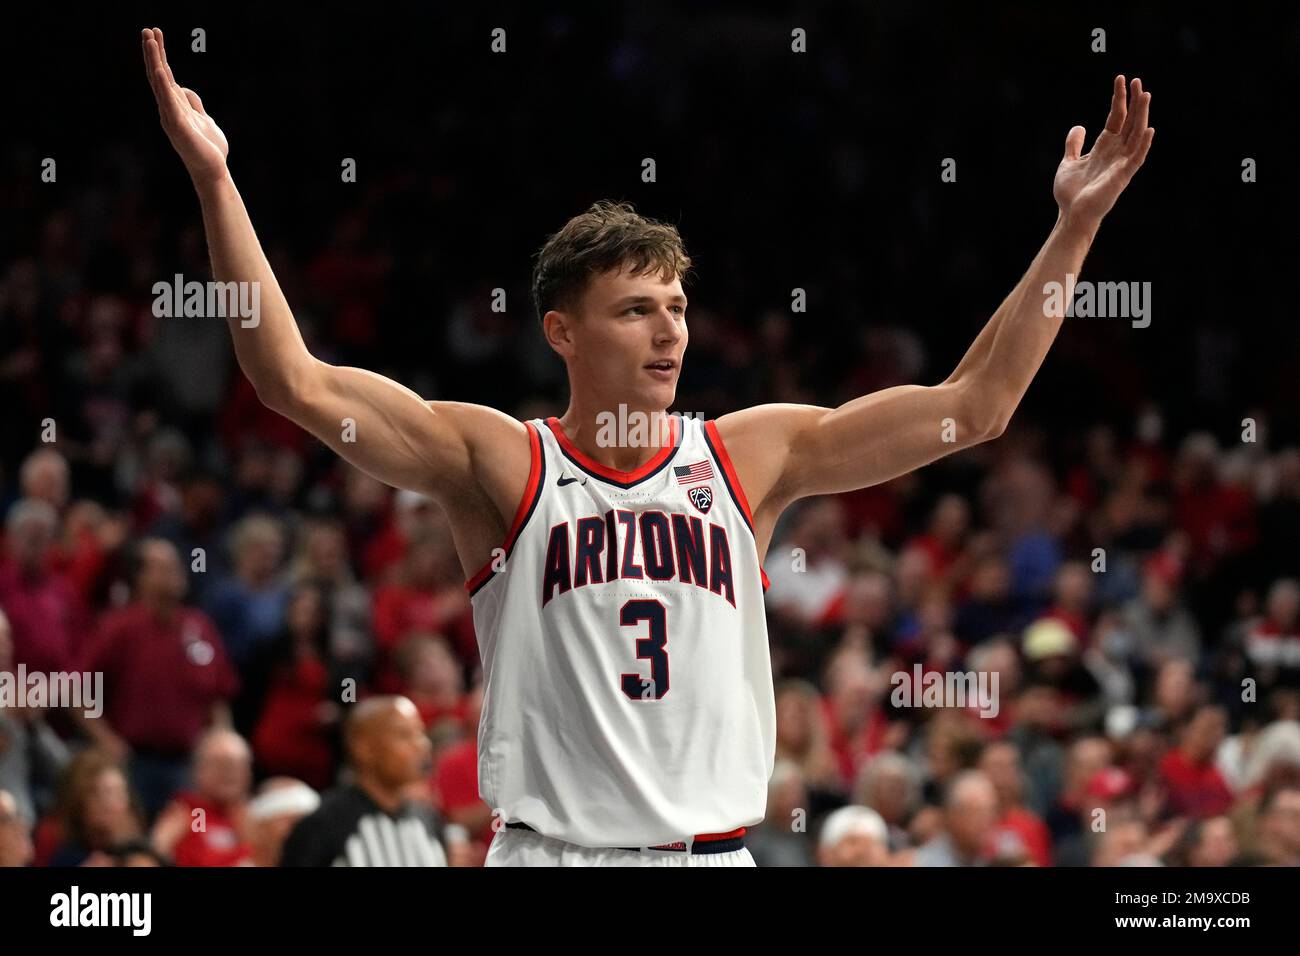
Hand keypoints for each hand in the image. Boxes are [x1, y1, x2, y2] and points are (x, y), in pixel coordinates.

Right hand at [141, 27, 229, 185]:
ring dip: (155, 61)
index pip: (165, 75)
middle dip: (153, 52)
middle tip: (147, 30)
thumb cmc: (208, 148)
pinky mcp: (180, 127)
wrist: (213, 171)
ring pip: (160, 85)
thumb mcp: (204, 119)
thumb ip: (193, 104)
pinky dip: (164, 86)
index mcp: (175, 106)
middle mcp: (169, 110)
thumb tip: (183, 88)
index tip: (156, 34)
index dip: (160, 54)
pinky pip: (169, 103)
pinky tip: (161, 70)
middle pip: (158, 76)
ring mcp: (172, 118)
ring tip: (150, 41)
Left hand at [1053, 75, 1153, 232]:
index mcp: (1105, 147)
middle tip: (1138, 80)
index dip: (1119, 99)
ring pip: (1136, 134)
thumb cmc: (1071, 192)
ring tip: (1146, 95)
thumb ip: (1074, 145)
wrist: (1070, 214)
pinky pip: (1136, 158)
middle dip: (1134, 101)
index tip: (1121, 79)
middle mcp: (1116, 152)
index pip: (1116, 117)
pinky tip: (1148, 129)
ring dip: (1142, 115)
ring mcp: (1121, 163)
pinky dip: (1143, 144)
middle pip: (1129, 121)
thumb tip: (1079, 126)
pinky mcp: (1122, 176)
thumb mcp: (1068, 162)